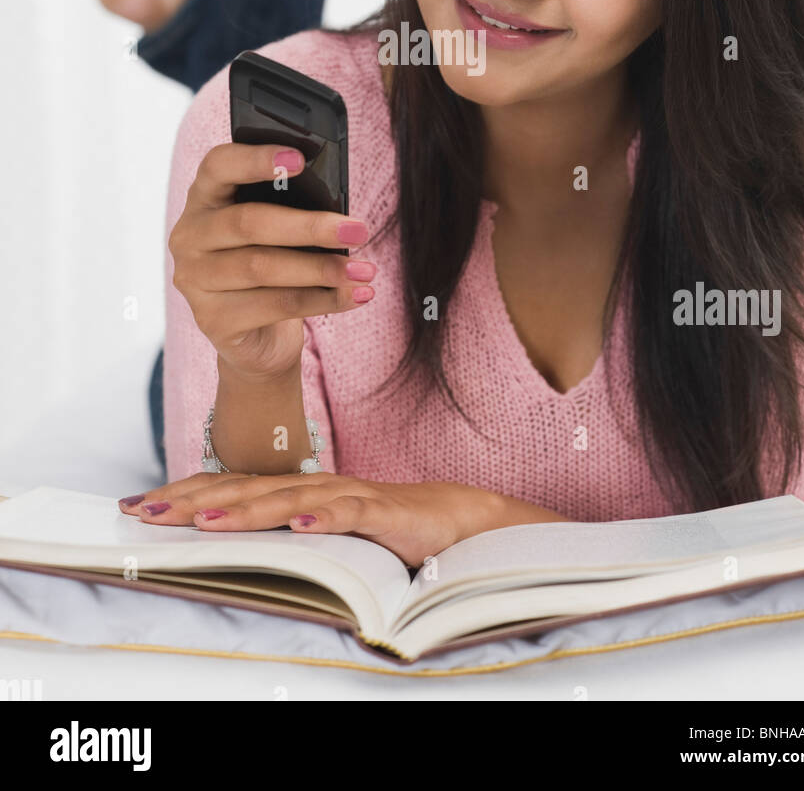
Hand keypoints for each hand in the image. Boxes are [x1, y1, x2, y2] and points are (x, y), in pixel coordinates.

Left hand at [118, 473, 502, 567]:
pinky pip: (351, 514)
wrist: (446, 516)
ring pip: (289, 500)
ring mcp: (346, 495)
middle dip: (193, 500)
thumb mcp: (317, 530)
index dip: (183, 494)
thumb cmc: (377, 525)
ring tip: (206, 520)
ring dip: (246, 510)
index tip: (136, 505)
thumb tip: (219, 538)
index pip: (229, 487)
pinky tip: (301, 526)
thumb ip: (275, 529)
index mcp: (294, 490)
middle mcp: (312, 486)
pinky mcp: (381, 512)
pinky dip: (325, 519)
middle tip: (147, 511)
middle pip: (246, 490)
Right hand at [169, 141, 376, 378]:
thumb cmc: (274, 262)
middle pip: (249, 223)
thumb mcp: (279, 231)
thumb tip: (339, 210)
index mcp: (205, 197)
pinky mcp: (212, 319)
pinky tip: (354, 295)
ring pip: (263, 267)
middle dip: (310, 226)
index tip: (300, 158)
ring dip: (321, 268)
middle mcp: (190, 235)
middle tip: (358, 230)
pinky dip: (323, 299)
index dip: (256, 159)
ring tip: (363, 270)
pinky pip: (275, 304)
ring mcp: (194, 280)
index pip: (219, 166)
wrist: (258, 334)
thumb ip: (293, 209)